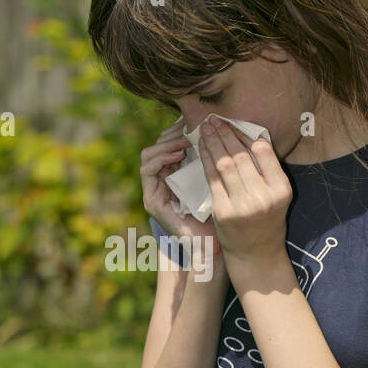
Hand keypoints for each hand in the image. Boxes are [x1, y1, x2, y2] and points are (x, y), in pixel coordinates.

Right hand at [141, 119, 221, 247]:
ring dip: (166, 143)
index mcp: (175, 174)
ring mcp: (153, 191)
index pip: (169, 143)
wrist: (213, 245)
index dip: (178, 130)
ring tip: (186, 141)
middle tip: (191, 128)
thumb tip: (219, 130)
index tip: (195, 122)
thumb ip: (211, 161)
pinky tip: (179, 155)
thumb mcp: (216, 180)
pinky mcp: (151, 201)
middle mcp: (161, 181)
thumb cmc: (219, 214)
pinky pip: (147, 170)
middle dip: (172, 134)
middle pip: (157, 145)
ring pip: (148, 154)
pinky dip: (161, 158)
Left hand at [197, 115, 291, 271]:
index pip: (263, 151)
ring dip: (213, 143)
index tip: (234, 123)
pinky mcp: (223, 211)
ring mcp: (242, 205)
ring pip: (224, 165)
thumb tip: (249, 135)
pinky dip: (205, 160)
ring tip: (206, 128)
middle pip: (240, 157)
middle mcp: (263, 197)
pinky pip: (212, 179)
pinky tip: (201, 148)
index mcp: (281, 189)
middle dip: (225, 134)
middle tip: (215, 119)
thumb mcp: (277, 195)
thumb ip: (267, 169)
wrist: (256, 253)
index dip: (245, 134)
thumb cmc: (266, 219)